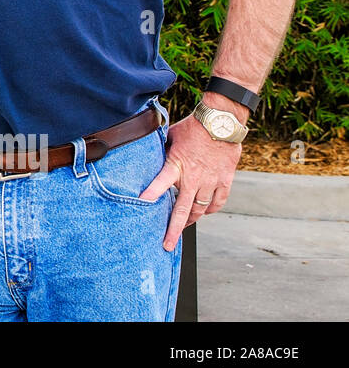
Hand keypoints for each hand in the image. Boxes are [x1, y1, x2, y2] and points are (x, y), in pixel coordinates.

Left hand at [139, 107, 242, 250]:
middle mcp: (194, 177)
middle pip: (182, 209)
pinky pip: (218, 202)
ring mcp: (211, 181)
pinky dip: (210, 210)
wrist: (222, 122)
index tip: (142, 206)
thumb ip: (162, 151)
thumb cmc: (193, 127)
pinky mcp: (225, 181)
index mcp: (176, 165)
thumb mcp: (171, 136)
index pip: (160, 183)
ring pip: (200, 209)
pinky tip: (204, 212)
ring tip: (183, 227)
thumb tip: (148, 156)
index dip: (151, 194)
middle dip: (174, 229)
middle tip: (167, 244)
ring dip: (191, 220)